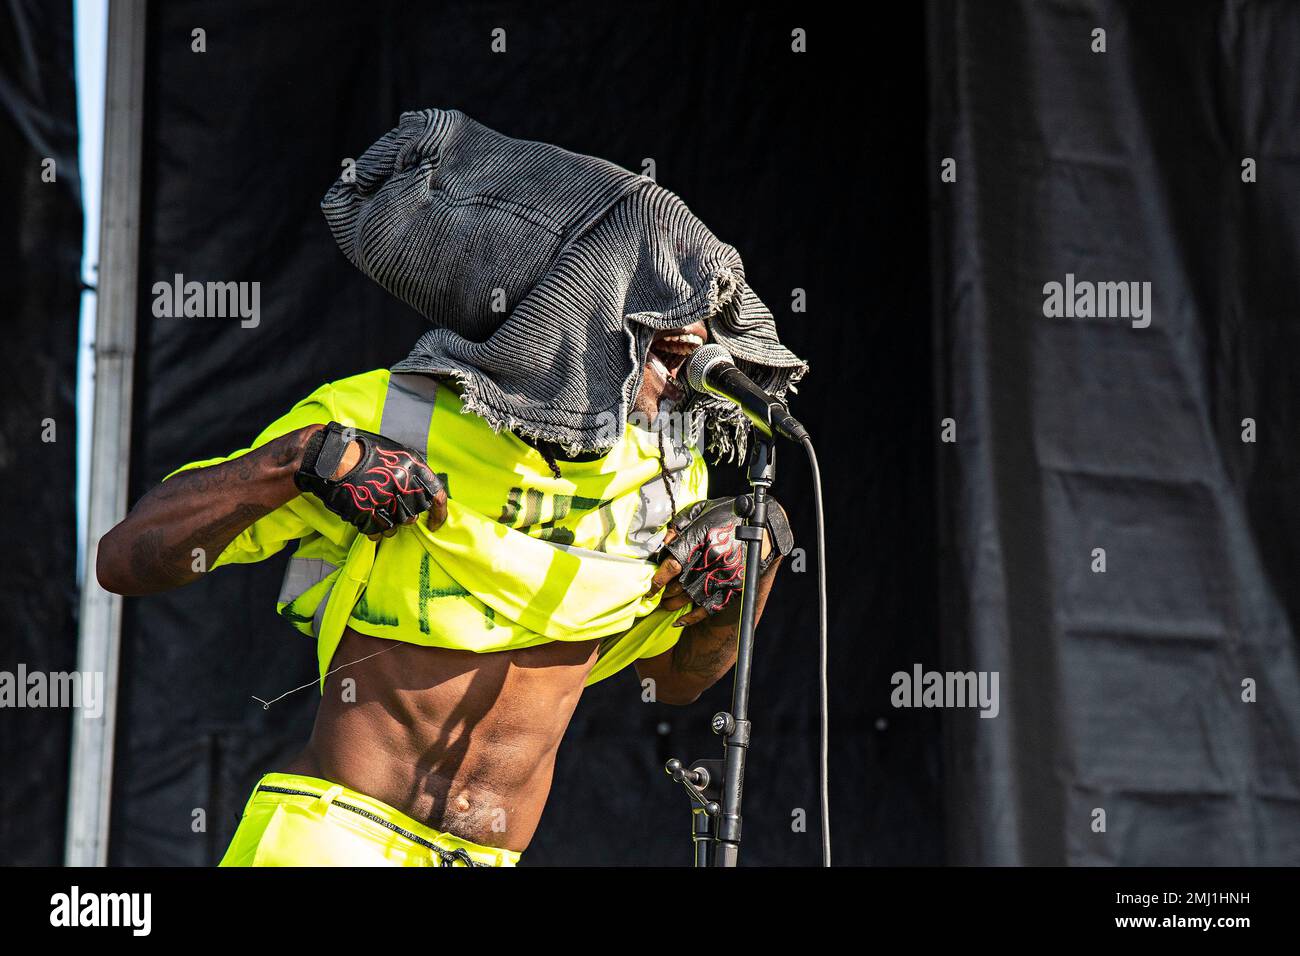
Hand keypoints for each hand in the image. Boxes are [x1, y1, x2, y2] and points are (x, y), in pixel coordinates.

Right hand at [295, 422, 446, 537]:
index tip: (434, 525)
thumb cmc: (365, 452)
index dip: (440, 514)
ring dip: (387, 522)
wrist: (333, 456)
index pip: (439, 498)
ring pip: (395, 527)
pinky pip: (377, 533)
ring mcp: (386, 505)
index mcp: (416, 471)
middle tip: (388, 504)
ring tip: (373, 506)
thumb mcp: (399, 454)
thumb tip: (422, 493)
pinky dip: (372, 528)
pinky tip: (364, 514)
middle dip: (403, 514)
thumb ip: (414, 475)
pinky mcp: (367, 518)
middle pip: (413, 516)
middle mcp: (404, 489)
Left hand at [647, 525, 772, 627]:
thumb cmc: (727, 515)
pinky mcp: (732, 587)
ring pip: (689, 599)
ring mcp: (721, 576)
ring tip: (665, 605)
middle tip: (655, 596)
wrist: (760, 527)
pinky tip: (679, 621)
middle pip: (678, 585)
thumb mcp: (700, 511)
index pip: (671, 566)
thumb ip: (679, 525)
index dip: (657, 580)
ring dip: (673, 605)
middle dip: (663, 592)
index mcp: (700, 542)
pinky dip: (692, 618)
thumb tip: (663, 542)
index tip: (650, 587)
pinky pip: (708, 608)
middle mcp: (709, 562)